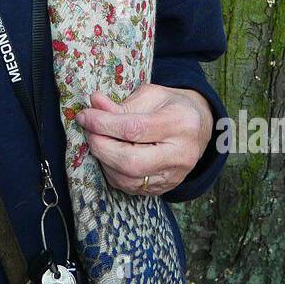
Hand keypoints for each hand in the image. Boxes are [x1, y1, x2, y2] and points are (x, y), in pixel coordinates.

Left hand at [74, 83, 213, 195]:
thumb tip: (94, 104)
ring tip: (99, 142)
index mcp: (181, 123)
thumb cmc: (172, 107)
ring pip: (129, 179)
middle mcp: (181, 154)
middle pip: (131, 161)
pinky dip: (113, 172)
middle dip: (101, 147)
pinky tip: (110, 156)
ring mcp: (175, 175)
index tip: (85, 116)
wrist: (199, 127)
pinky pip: (131, 187)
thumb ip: (122, 104)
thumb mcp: (151, 96)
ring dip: (104, 161)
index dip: (103, 124)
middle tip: (88, 131)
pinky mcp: (166, 187)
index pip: (134, 129)